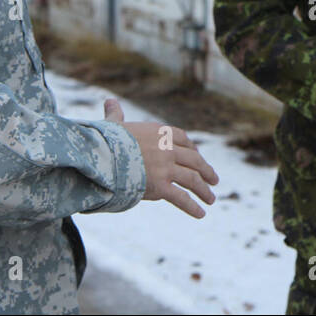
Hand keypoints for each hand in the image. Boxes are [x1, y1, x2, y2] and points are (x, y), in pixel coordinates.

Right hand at [104, 98, 219, 218]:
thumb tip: (109, 101)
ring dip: (203, 190)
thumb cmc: (104, 139)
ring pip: (192, 179)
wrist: (100, 155)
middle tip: (214, 180)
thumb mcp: (114, 124)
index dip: (193, 149)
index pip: (183, 139)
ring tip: (211, 199)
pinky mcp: (160, 186)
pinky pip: (181, 198)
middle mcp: (167, 149)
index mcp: (159, 132)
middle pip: (193, 160)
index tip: (197, 156)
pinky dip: (192, 206)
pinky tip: (201, 213)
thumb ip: (116, 114)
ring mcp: (166, 168)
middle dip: (206, 171)